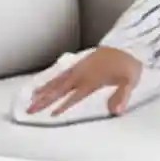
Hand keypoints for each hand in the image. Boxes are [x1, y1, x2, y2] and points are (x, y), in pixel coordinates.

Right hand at [26, 47, 143, 116]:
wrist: (127, 45)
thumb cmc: (128, 66)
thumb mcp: (129, 81)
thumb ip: (122, 96)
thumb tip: (117, 111)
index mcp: (92, 80)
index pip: (74, 96)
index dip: (63, 106)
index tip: (51, 115)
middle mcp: (81, 75)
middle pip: (59, 89)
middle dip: (44, 100)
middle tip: (30, 110)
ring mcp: (77, 69)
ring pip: (56, 81)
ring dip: (43, 91)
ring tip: (30, 99)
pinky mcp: (77, 65)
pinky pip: (59, 74)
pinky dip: (49, 81)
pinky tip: (42, 86)